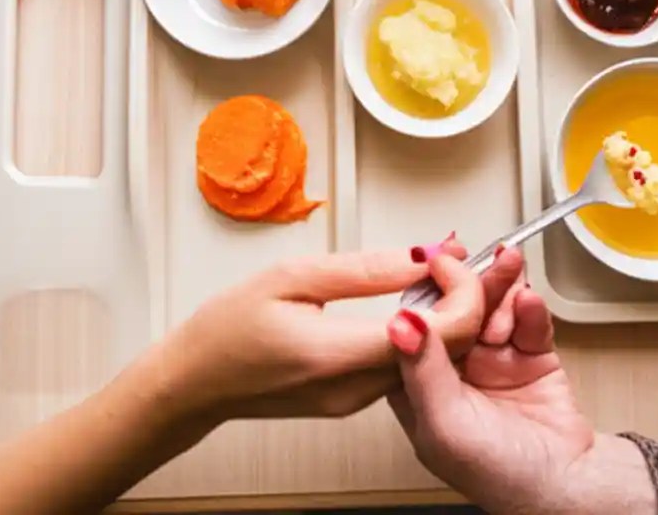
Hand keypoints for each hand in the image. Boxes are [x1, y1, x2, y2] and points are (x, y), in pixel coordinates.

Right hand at [155, 242, 518, 419]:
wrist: (194, 383)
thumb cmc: (226, 329)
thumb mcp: (291, 277)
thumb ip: (363, 270)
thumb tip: (420, 257)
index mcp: (341, 355)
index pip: (443, 335)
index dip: (463, 291)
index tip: (444, 258)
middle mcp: (357, 388)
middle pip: (448, 350)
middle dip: (460, 297)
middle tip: (445, 255)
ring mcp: (358, 401)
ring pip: (432, 360)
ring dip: (441, 313)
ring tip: (428, 270)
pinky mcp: (354, 401)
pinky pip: (406, 366)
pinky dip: (419, 332)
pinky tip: (405, 300)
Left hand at [388, 249, 656, 513]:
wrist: (567, 488)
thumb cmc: (497, 475)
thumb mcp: (444, 423)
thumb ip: (422, 369)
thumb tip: (399, 323)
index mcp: (420, 387)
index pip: (416, 326)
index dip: (425, 291)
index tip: (434, 262)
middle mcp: (454, 370)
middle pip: (456, 308)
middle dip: (468, 281)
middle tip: (476, 256)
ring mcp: (493, 361)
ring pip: (492, 307)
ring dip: (500, 285)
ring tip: (508, 264)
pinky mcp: (531, 357)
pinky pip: (527, 321)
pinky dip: (529, 308)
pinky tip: (527, 301)